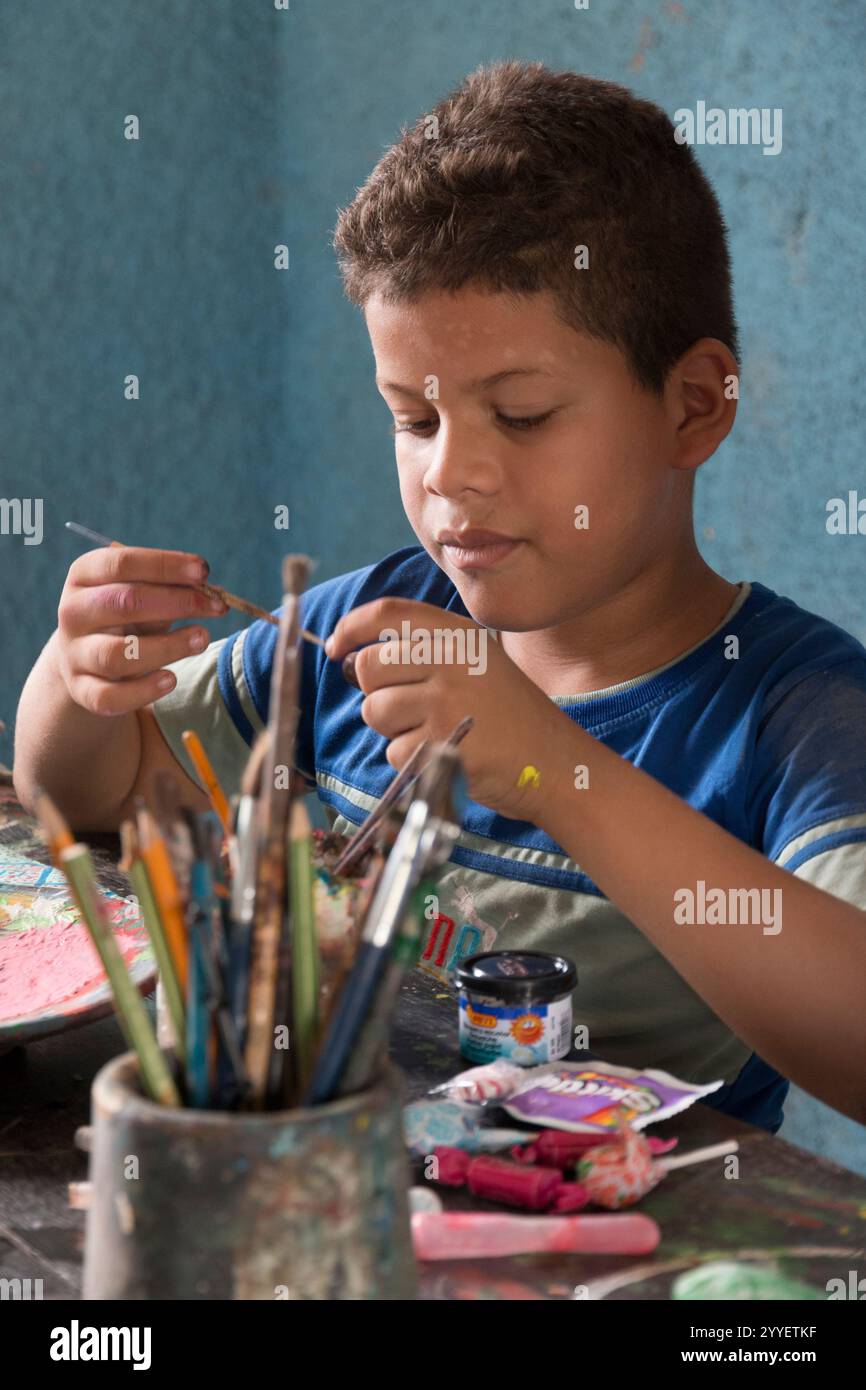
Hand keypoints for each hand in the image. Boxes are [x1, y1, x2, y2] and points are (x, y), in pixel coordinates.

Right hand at [56, 546, 227, 714]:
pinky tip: (171, 680)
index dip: (165, 565)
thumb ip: (169, 587)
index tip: (203, 571)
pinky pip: (109, 696)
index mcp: (84, 576)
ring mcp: (74, 653)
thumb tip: (210, 590)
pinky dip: (143, 691)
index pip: (122, 563)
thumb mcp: (141, 592)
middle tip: (216, 606)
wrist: (87, 658)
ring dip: (168, 647)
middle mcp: (73, 612)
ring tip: (202, 639)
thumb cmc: (125, 616)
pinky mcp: (82, 690)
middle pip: (123, 603)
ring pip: (117, 654)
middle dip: (177, 602)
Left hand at [325, 597, 576, 820]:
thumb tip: (352, 661)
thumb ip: (422, 652)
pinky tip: (444, 754)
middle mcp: (450, 660)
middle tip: (411, 708)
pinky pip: (393, 751)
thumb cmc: (509, 715)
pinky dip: (410, 760)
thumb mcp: (477, 663)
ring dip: (393, 729)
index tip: (336, 647)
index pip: (388, 613)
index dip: (351, 628)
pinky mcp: (441, 744)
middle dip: (377, 692)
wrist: (554, 761)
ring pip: (375, 712)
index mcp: (458, 634)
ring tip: (435, 731)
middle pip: (370, 667)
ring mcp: (446, 702)